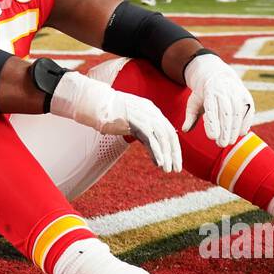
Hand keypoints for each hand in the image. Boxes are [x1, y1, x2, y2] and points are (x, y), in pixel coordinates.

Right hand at [50, 71, 180, 172]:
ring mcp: (145, 115)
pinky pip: (150, 138)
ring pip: (162, 137)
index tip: (176, 162)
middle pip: (170, 134)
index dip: (174, 148)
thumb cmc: (112, 116)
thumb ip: (146, 139)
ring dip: (167, 155)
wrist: (97, 104)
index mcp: (153, 111)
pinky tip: (159, 163)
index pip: (169, 131)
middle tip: (177, 169)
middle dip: (174, 153)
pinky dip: (156, 151)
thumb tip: (156, 157)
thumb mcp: (133, 126)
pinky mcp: (136, 120)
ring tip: (167, 169)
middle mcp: (152, 112)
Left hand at [181, 53, 254, 147]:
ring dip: (235, 129)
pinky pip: (248, 110)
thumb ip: (190, 116)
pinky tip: (241, 133)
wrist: (218, 75)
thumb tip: (184, 130)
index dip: (212, 123)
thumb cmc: (203, 94)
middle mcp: (224, 90)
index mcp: (209, 91)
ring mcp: (237, 92)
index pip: (211, 109)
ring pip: (238, 112)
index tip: (212, 137)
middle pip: (226, 112)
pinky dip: (246, 122)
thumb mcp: (194, 102)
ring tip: (230, 142)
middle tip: (222, 144)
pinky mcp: (246, 95)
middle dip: (225, 130)